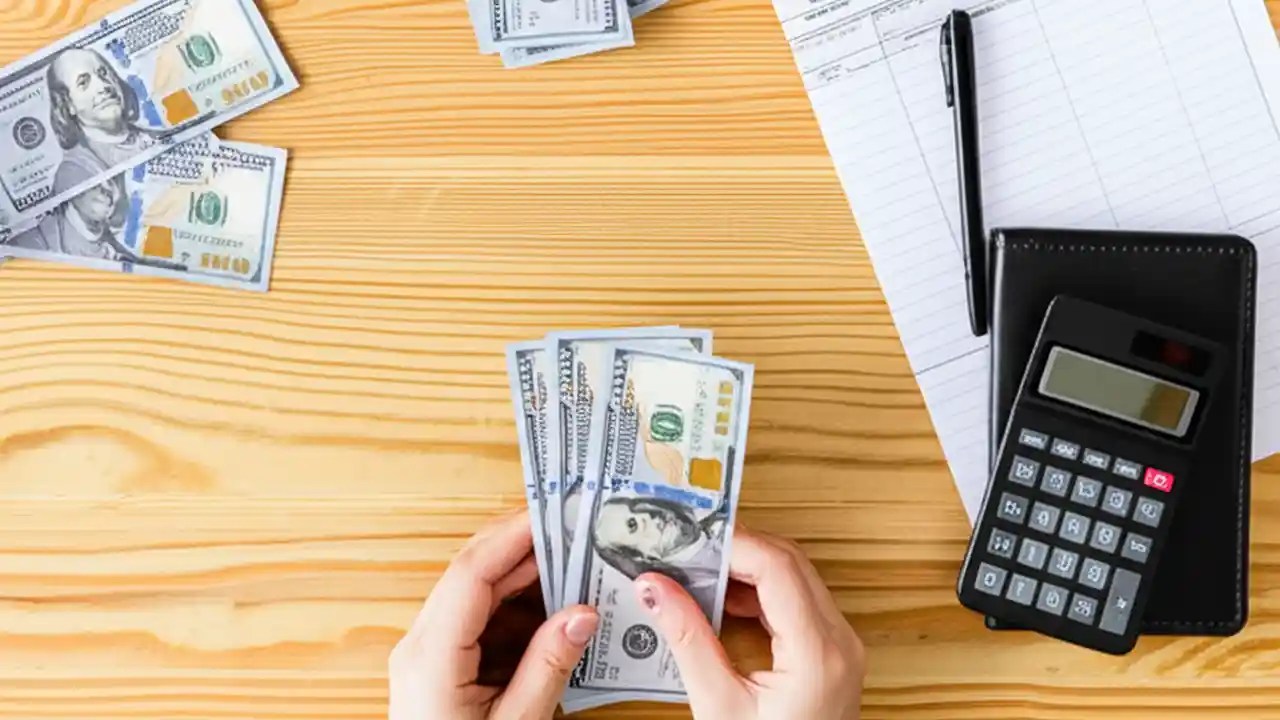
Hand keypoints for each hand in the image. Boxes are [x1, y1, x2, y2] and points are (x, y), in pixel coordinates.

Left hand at [390, 510, 599, 719]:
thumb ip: (548, 666)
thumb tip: (583, 612)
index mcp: (431, 656)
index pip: (471, 573)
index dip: (512, 535)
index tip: (553, 512)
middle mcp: (420, 644)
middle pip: (472, 572)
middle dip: (524, 545)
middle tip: (573, 525)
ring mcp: (425, 652)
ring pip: (476, 591)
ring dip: (524, 577)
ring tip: (576, 564)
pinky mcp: (438, 663)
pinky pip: (476, 618)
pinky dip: (515, 608)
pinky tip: (553, 608)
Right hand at [633, 526, 864, 719]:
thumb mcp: (718, 706)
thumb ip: (687, 639)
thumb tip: (655, 587)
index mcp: (818, 653)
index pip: (777, 568)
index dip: (731, 544)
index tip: (688, 540)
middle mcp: (840, 642)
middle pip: (790, 563)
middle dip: (736, 548)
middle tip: (686, 549)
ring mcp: (842, 647)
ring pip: (796, 576)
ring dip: (748, 568)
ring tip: (696, 572)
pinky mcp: (833, 653)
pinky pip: (799, 601)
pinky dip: (761, 591)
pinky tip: (722, 600)